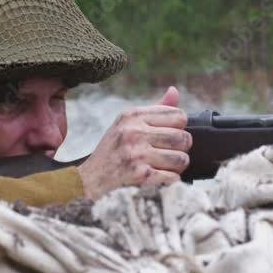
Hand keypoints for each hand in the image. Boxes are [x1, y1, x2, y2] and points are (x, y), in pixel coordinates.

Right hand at [77, 86, 191, 198]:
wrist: (89, 179)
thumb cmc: (112, 150)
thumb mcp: (127, 124)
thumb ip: (154, 109)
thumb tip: (174, 91)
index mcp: (132, 115)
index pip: (178, 115)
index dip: (179, 127)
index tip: (169, 135)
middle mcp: (134, 132)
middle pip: (183, 138)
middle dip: (181, 149)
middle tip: (170, 153)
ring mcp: (136, 154)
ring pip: (181, 158)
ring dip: (177, 166)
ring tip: (165, 166)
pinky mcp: (139, 175)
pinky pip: (173, 177)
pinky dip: (170, 180)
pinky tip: (158, 178)